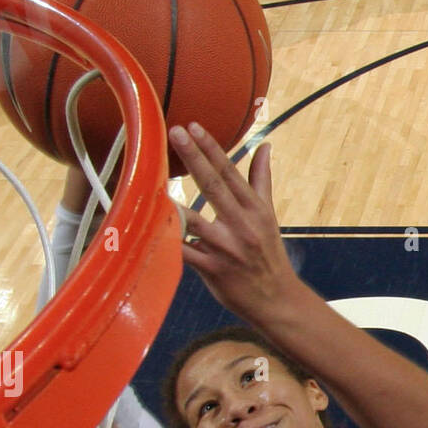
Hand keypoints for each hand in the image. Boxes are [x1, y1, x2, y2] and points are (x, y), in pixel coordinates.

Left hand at [171, 123, 300, 321]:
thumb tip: (265, 146)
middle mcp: (241, 226)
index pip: (230, 173)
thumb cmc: (269, 255)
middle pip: (214, 186)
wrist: (277, 300)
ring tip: (152, 182)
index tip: (194, 126)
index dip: (211, 149)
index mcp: (255, 209)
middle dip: (194, 158)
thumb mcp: (269, 216)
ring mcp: (226, 249)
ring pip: (194, 221)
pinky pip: (186, 253)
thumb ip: (261, 180)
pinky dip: (169, 242)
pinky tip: (151, 228)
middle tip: (176, 132)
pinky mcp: (213, 271)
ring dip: (173, 203)